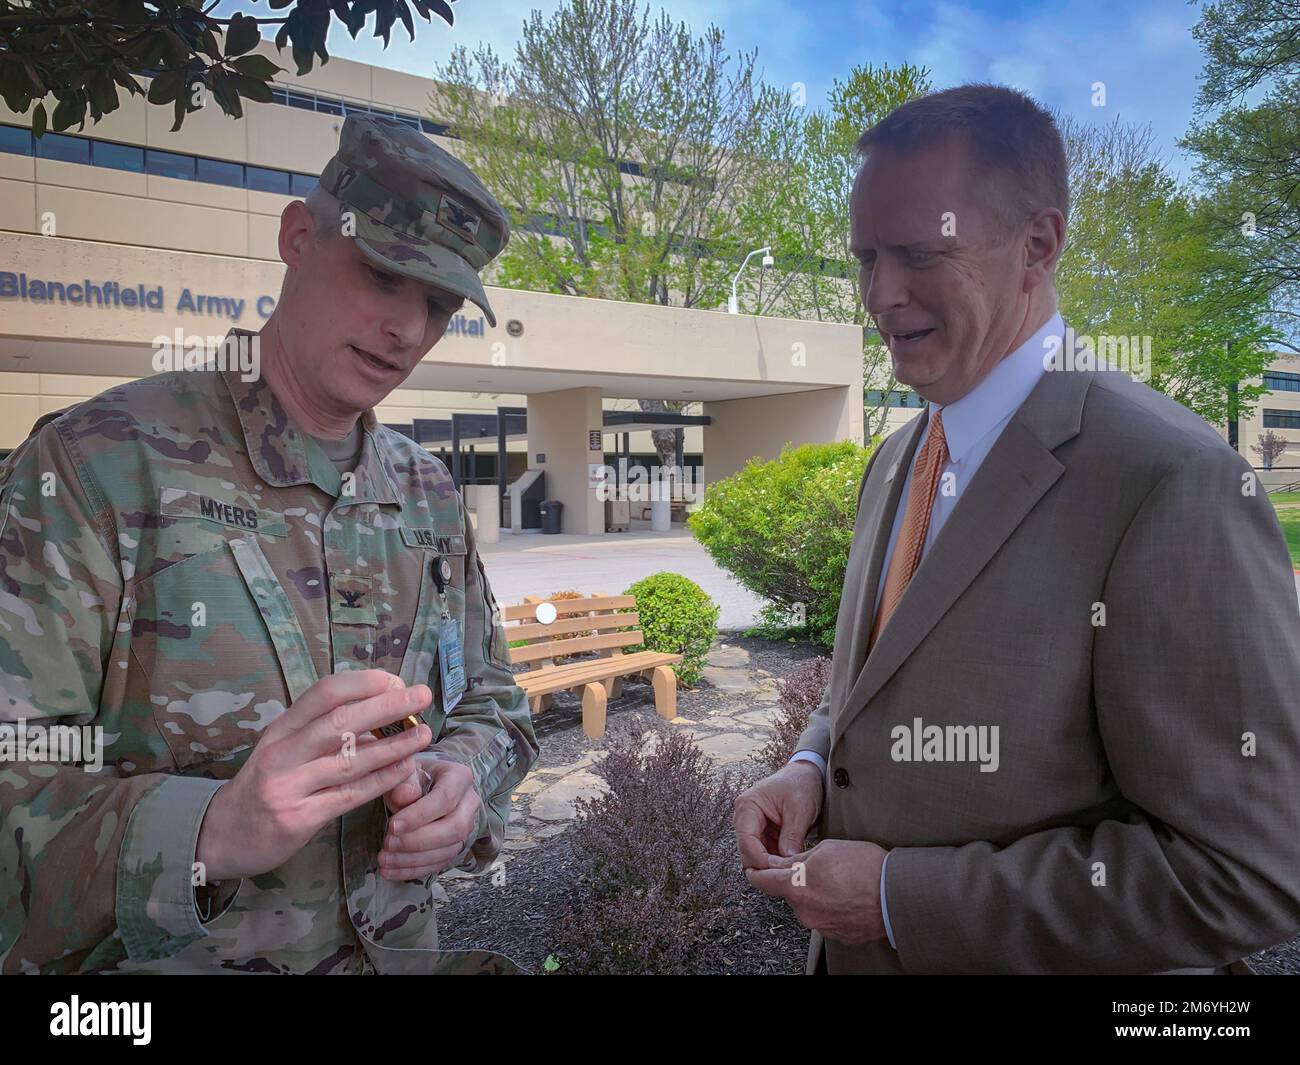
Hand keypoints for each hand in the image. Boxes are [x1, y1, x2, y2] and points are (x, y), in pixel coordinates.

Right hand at [196, 670, 432, 880]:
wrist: (220, 836)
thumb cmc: (265, 784)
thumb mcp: (284, 748)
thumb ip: (322, 730)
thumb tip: (380, 710)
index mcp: (281, 728)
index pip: (324, 692)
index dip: (363, 682)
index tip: (396, 681)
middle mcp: (282, 753)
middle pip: (341, 721)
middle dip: (386, 706)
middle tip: (421, 696)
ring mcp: (288, 787)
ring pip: (350, 760)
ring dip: (393, 746)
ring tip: (424, 735)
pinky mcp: (299, 819)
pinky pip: (349, 796)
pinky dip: (381, 780)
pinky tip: (405, 769)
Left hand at [378, 757, 481, 880]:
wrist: (421, 786)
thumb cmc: (412, 777)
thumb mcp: (404, 772)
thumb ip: (403, 781)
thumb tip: (404, 796)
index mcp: (460, 777)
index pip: (445, 799)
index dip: (420, 815)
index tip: (392, 826)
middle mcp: (469, 802)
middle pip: (455, 828)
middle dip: (419, 840)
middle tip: (388, 843)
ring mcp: (466, 826)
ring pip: (449, 849)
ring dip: (413, 859)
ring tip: (384, 859)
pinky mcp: (455, 845)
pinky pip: (440, 863)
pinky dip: (413, 870)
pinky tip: (391, 870)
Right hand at [734, 759, 823, 869]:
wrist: (808, 774)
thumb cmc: (801, 783)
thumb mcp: (799, 810)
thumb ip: (792, 837)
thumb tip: (788, 864)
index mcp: (748, 806)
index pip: (746, 842)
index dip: (761, 861)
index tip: (778, 873)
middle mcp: (745, 816)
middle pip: (747, 851)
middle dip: (765, 865)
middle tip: (786, 875)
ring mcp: (753, 825)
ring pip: (755, 854)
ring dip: (771, 864)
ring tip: (790, 869)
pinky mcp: (763, 832)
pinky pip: (765, 851)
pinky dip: (776, 859)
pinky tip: (789, 863)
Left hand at [746, 839, 888, 945]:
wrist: (897, 895)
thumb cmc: (866, 868)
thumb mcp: (826, 849)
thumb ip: (796, 859)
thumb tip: (778, 862)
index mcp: (796, 887)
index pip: (761, 881)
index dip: (755, 871)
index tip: (753, 867)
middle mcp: (804, 911)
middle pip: (789, 893)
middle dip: (797, 880)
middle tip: (819, 866)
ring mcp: (821, 925)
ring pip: (808, 905)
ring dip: (817, 893)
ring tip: (840, 879)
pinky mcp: (837, 935)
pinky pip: (826, 917)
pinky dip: (832, 906)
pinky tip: (848, 894)